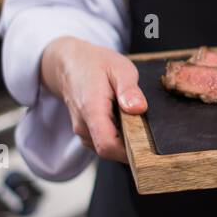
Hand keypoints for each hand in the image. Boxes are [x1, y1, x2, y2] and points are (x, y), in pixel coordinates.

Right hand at [39, 36, 147, 162]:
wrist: (68, 64)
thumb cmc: (95, 64)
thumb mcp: (119, 68)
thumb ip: (129, 89)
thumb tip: (139, 108)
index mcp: (91, 109)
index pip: (108, 145)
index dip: (130, 153)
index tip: (148, 146)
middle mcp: (83, 125)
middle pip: (110, 150)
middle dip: (131, 145)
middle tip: (147, 127)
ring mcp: (82, 131)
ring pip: (107, 148)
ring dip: (124, 140)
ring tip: (132, 117)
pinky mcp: (85, 132)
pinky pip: (103, 142)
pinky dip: (117, 136)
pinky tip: (122, 119)